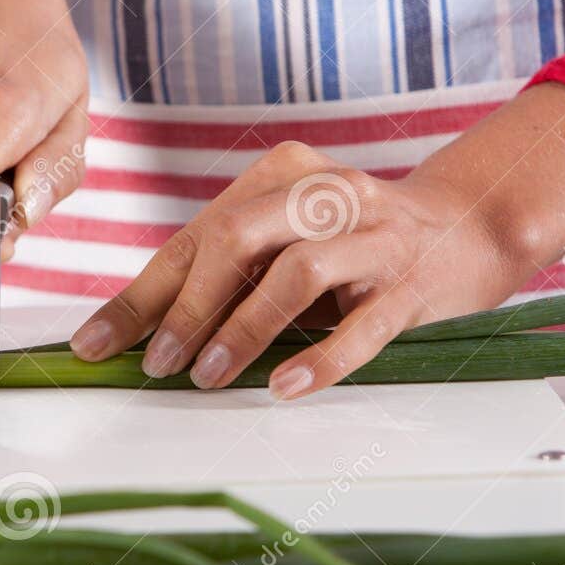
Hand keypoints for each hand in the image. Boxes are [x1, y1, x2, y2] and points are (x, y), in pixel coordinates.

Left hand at [68, 84, 564, 397]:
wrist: (470, 227)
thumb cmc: (356, 245)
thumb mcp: (288, 241)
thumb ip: (228, 272)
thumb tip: (142, 333)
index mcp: (281, 176)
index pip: (195, 237)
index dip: (140, 295)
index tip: (94, 344)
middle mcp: (325, 194)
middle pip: (237, 239)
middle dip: (186, 308)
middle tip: (158, 365)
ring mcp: (373, 236)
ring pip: (296, 272)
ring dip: (243, 328)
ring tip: (210, 376)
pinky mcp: (411, 284)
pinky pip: (362, 325)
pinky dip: (320, 359)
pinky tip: (285, 388)